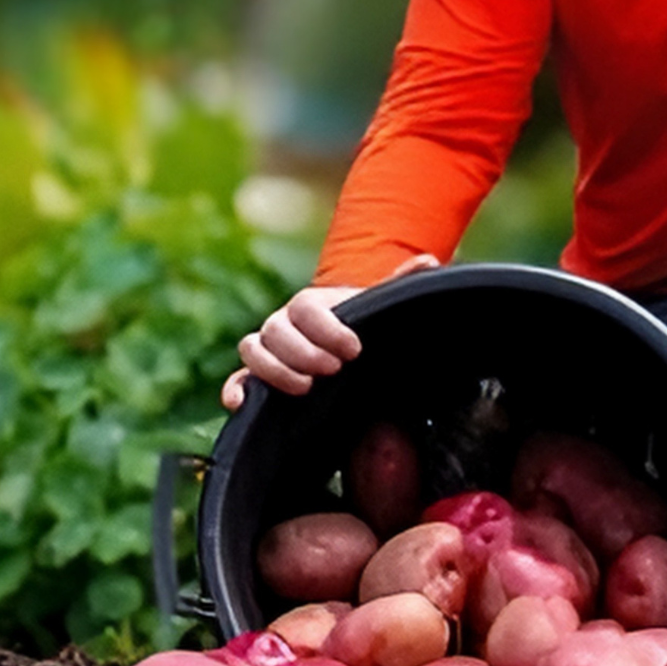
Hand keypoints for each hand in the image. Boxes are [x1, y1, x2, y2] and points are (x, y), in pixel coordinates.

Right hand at [221, 253, 439, 410]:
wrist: (346, 351)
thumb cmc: (363, 328)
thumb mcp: (381, 309)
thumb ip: (400, 286)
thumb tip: (430, 262)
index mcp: (311, 305)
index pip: (305, 307)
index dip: (326, 328)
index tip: (355, 349)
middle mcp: (284, 324)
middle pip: (275, 329)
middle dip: (303, 351)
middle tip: (334, 369)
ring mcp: (269, 351)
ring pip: (252, 350)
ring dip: (274, 369)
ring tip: (306, 388)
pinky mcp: (260, 379)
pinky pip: (238, 379)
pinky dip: (236, 390)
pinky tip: (241, 404)